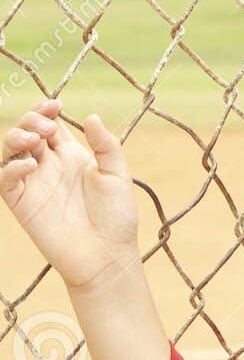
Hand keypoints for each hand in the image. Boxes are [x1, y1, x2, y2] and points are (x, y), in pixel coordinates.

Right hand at [1, 99, 139, 291]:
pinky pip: (5, 181)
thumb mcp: (117, 176)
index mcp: (71, 156)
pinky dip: (11, 168)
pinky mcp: (22, 204)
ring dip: (14, 138)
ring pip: (9, 152)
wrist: (107, 254)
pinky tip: (29, 164)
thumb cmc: (116, 216)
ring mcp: (33, 184)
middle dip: (30, 121)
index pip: (50, 125)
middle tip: (46, 128)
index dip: (46, 111)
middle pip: (26, 133)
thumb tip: (92, 116)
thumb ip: (106, 146)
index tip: (55, 105)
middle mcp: (48, 166)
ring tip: (32, 139)